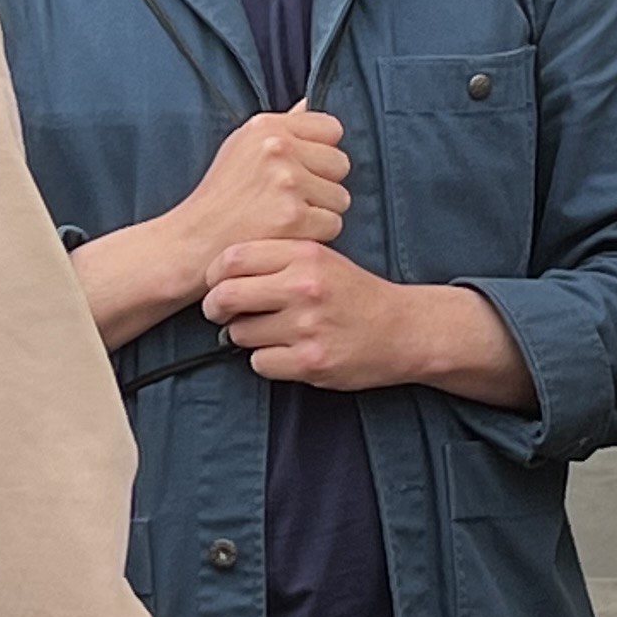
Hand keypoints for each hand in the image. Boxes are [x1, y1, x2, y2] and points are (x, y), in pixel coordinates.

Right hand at [171, 107, 348, 265]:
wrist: (196, 240)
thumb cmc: (222, 194)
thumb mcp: (242, 145)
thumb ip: (282, 125)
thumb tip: (309, 101)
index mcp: (268, 126)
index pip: (331, 128)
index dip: (322, 151)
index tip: (304, 167)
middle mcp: (279, 148)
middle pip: (341, 163)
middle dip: (324, 183)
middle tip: (292, 197)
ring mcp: (288, 182)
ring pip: (340, 196)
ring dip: (321, 211)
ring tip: (288, 215)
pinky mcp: (294, 216)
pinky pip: (333, 222)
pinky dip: (316, 233)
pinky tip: (289, 233)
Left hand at [201, 239, 428, 390]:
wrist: (402, 329)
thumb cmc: (355, 293)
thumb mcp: (321, 258)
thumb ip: (276, 257)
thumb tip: (222, 273)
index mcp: (304, 254)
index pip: (233, 258)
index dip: (214, 274)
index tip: (215, 284)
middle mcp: (304, 287)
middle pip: (226, 296)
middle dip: (216, 308)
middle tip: (221, 313)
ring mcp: (307, 326)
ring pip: (240, 333)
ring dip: (246, 336)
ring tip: (269, 332)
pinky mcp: (311, 361)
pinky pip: (260, 363)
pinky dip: (266, 361)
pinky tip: (286, 351)